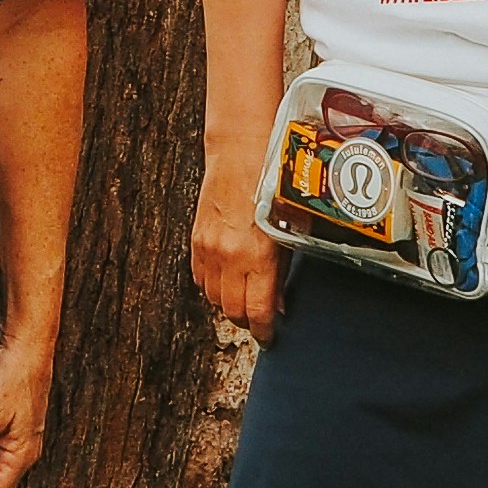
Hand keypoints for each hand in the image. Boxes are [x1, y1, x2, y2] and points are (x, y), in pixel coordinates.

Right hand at [191, 133, 282, 342]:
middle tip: (261, 319)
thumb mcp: (291, 229)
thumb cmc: (273, 184)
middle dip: (248, 321)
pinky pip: (200, 278)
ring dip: (230, 303)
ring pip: (214, 298)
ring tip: (246, 296)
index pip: (258, 311)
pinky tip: (228, 278)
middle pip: (233, 311)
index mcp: (257, 255)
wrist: (241, 151)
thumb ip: (283, 270)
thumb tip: (280, 301)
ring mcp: (209, 249)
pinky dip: (213, 285)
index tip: (271, 337)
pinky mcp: (196, 239)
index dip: (265, 330)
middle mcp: (229, 256)